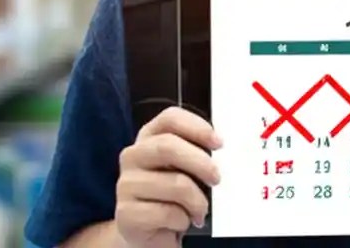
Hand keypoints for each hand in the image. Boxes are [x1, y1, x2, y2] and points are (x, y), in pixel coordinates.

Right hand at [115, 107, 222, 247]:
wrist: (149, 231)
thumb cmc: (173, 195)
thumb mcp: (186, 169)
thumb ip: (199, 154)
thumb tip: (223, 150)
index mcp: (150, 138)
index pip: (170, 119)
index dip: (197, 127)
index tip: (219, 143)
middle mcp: (133, 156)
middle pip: (168, 147)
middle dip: (201, 162)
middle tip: (217, 178)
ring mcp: (126, 184)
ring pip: (175, 184)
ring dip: (198, 201)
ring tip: (199, 210)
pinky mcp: (126, 213)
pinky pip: (167, 212)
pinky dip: (184, 220)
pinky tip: (181, 222)